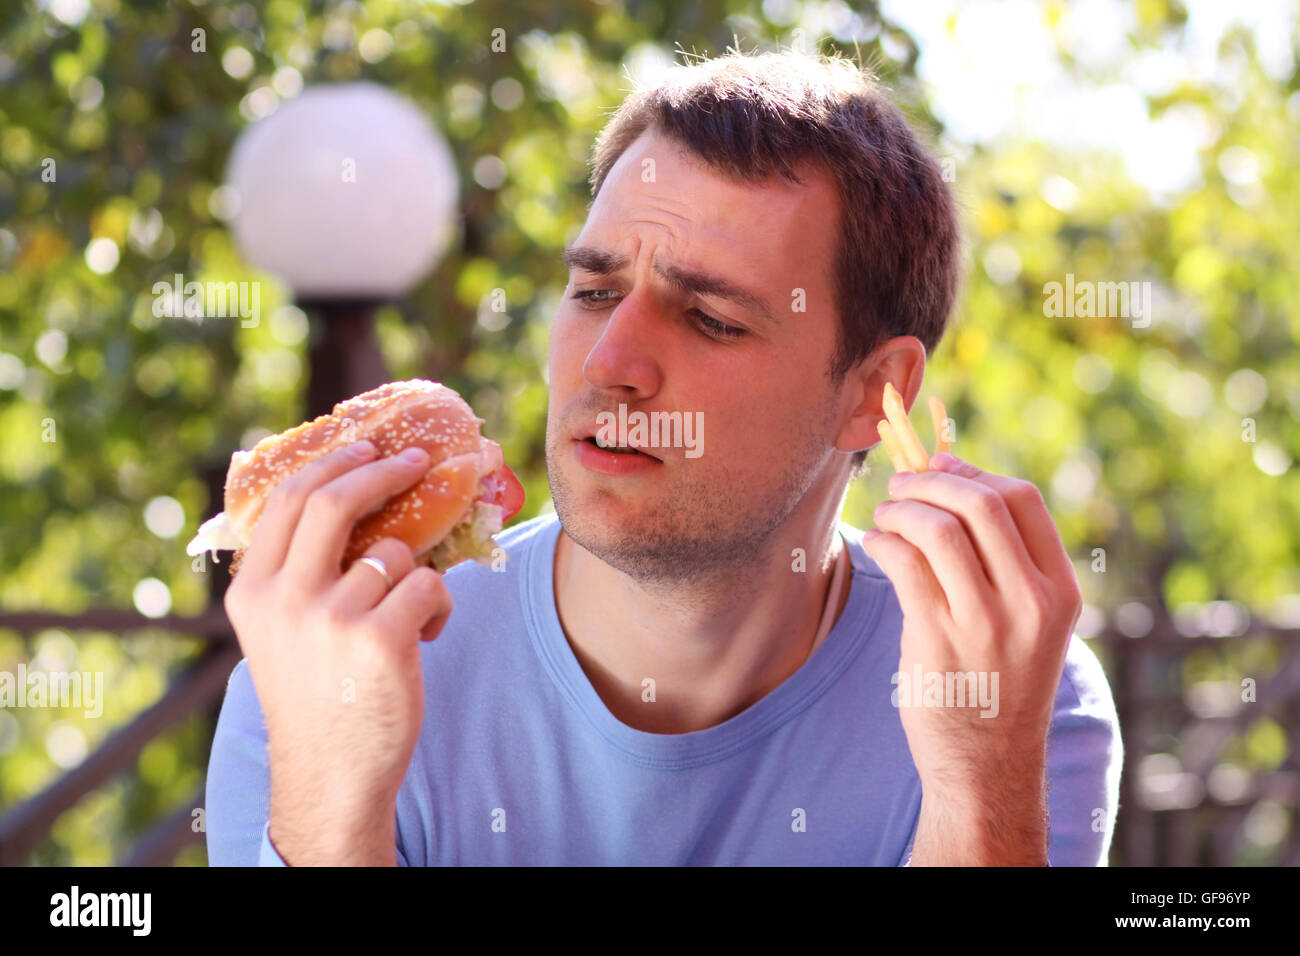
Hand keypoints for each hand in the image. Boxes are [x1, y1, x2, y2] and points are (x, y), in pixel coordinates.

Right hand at [222, 440, 453, 864]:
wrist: (332, 772)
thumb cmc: (316, 693)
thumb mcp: (279, 630)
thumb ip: (296, 571)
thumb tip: (347, 492)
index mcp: (252, 591)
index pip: (290, 499)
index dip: (334, 463)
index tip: (367, 445)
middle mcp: (284, 599)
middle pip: (335, 500)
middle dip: (383, 470)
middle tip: (418, 460)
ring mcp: (331, 618)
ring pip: (396, 554)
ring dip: (417, 575)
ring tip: (410, 616)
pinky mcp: (381, 640)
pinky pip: (429, 588)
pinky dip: (439, 607)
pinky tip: (425, 638)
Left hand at [862, 452, 1081, 861]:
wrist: (987, 762)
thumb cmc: (998, 681)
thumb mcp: (1029, 622)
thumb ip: (1005, 561)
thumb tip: (952, 479)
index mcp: (1059, 591)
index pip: (1023, 500)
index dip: (975, 471)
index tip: (941, 467)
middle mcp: (1030, 604)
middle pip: (981, 504)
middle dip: (932, 481)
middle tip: (903, 484)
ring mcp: (985, 623)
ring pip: (940, 529)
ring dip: (903, 509)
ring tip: (887, 514)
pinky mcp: (938, 640)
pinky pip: (905, 564)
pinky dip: (885, 540)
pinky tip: (879, 544)